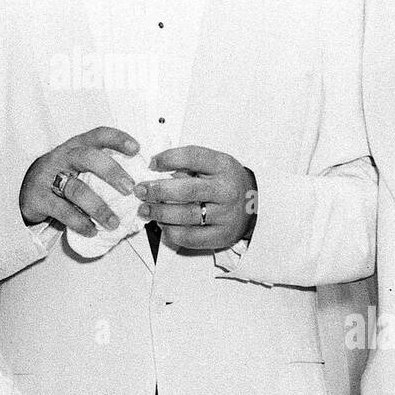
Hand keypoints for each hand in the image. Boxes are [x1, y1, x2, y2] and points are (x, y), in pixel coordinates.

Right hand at [19, 125, 138, 234]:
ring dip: (99, 207)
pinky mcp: (38, 198)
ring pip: (76, 189)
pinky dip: (79, 222)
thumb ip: (100, 170)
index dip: (117, 139)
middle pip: (87, 157)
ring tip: (113, 222)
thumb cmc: (61, 178)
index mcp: (75, 147)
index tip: (136, 149)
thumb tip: (138, 187)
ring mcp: (48, 177)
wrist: (24, 191)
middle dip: (112, 172)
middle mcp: (62, 157)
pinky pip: (62, 211)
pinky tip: (91, 230)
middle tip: (129, 188)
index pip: (97, 136)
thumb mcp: (78, 167)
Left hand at [135, 145, 255, 251]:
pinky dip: (171, 231)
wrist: (254, 206)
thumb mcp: (214, 165)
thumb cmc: (226, 183)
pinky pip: (189, 237)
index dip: (168, 158)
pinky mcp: (221, 236)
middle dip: (157, 190)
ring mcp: (226, 215)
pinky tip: (163, 225)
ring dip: (159, 213)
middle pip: (186, 190)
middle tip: (141, 190)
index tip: (151, 163)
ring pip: (185, 216)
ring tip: (145, 209)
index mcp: (223, 166)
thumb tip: (154, 171)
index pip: (193, 157)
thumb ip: (188, 165)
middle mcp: (226, 190)